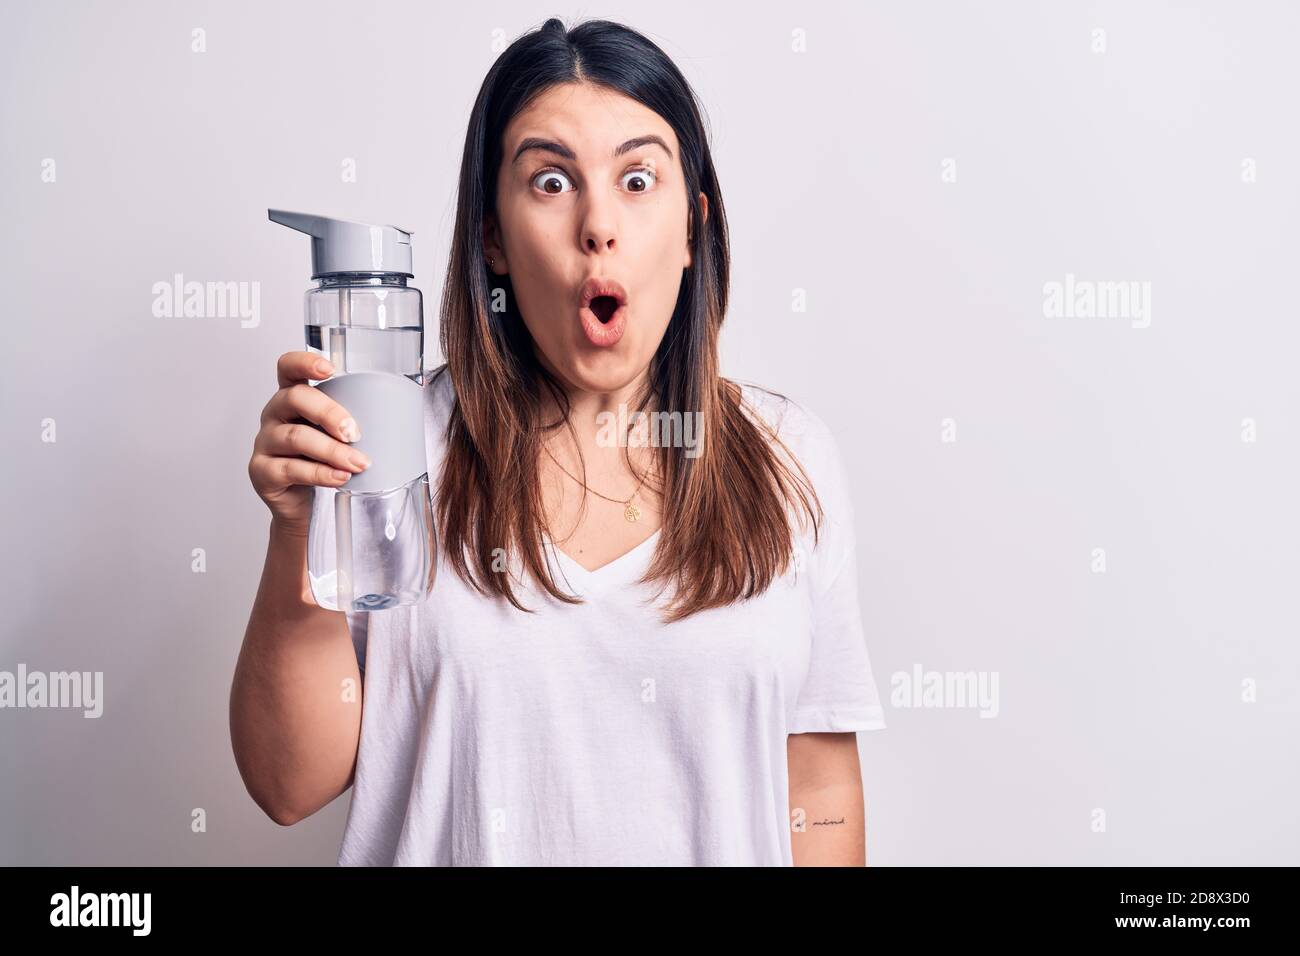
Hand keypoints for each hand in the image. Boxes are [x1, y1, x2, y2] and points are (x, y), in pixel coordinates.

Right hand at [248, 351, 370, 531]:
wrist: (307, 508)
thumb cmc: (328, 462)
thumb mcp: (341, 436)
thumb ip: (360, 418)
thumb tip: (413, 402)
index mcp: (293, 397)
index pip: (288, 367)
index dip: (304, 362)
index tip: (330, 368)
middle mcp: (275, 415)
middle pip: (294, 398)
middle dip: (329, 413)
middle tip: (355, 432)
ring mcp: (265, 443)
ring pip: (295, 437)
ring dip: (332, 450)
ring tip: (359, 463)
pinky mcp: (262, 472)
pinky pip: (290, 469)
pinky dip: (319, 473)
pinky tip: (340, 478)